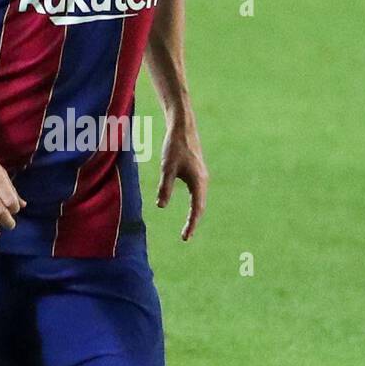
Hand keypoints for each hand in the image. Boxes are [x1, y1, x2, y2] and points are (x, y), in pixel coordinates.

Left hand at [156, 119, 207, 240]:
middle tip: (186, 237)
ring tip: (189, 227)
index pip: (196, 209)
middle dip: (194, 222)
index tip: (185, 238)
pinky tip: (191, 208)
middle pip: (200, 207)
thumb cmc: (174, 146)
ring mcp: (202, 176)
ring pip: (200, 200)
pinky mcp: (198, 172)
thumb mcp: (167, 168)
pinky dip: (195, 204)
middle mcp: (203, 180)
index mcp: (198, 181)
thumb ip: (165, 187)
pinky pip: (198, 193)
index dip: (191, 224)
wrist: (183, 127)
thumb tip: (161, 206)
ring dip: (195, 214)